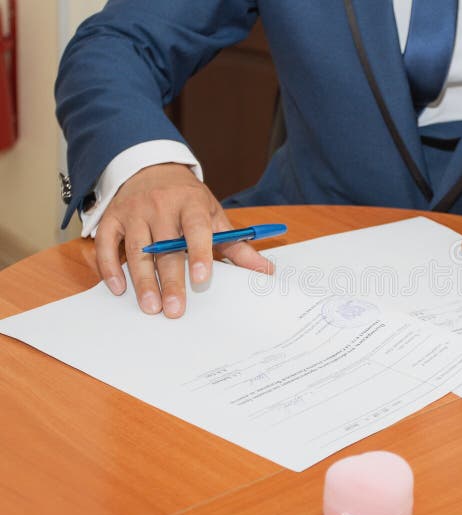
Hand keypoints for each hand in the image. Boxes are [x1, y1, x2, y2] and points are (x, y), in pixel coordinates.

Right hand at [94, 163, 272, 317]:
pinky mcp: (112, 218)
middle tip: (175, 309)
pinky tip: (118, 288)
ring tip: (150, 306)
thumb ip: (237, 245)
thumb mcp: (214, 215)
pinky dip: (110, 267)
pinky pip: (106, 244)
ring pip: (136, 250)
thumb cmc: (188, 199)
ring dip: (142, 281)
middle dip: (170, 280)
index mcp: (190, 203)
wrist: (153, 169)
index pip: (195, 228)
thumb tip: (265, 270)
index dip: (199, 252)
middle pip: (165, 246)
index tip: (201, 277)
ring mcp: (133, 211)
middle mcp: (160, 205)